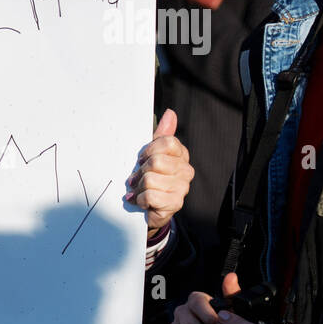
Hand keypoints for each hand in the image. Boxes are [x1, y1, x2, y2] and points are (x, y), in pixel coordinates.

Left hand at [126, 108, 192, 235]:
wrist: (149, 210)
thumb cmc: (150, 179)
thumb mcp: (152, 155)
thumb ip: (161, 135)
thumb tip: (170, 113)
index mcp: (180, 155)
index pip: (167, 142)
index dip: (149, 151)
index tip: (141, 160)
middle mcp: (185, 170)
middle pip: (156, 161)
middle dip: (140, 172)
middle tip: (137, 179)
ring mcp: (182, 188)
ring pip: (150, 179)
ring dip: (138, 188)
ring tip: (139, 192)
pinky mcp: (175, 203)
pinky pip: (150, 196)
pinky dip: (140, 200)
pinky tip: (142, 202)